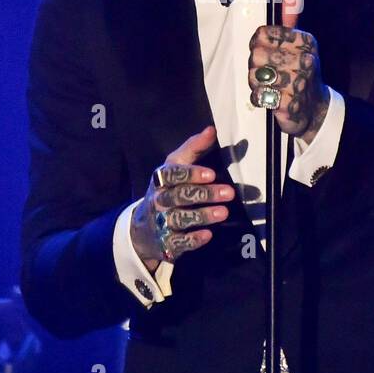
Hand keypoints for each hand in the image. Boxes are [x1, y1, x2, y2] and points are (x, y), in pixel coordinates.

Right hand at [130, 125, 235, 272]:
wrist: (143, 226)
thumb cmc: (168, 188)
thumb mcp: (176, 166)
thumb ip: (193, 148)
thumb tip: (211, 130)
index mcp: (161, 178)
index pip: (172, 174)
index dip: (191, 173)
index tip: (212, 174)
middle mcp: (159, 199)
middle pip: (179, 196)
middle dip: (205, 194)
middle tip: (229, 193)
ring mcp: (161, 222)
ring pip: (180, 218)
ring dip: (202, 216)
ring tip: (224, 212)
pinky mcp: (166, 242)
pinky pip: (178, 242)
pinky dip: (192, 239)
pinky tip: (208, 235)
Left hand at [247, 0, 329, 142]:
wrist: (315, 108)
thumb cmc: (302, 71)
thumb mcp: (300, 44)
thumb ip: (290, 20)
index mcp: (306, 41)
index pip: (263, 34)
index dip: (257, 42)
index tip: (262, 48)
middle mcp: (305, 60)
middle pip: (256, 55)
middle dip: (256, 64)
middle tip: (265, 69)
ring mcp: (298, 83)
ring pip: (255, 76)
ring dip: (256, 81)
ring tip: (268, 83)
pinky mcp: (289, 103)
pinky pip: (258, 95)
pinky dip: (259, 96)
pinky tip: (269, 96)